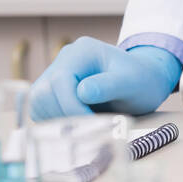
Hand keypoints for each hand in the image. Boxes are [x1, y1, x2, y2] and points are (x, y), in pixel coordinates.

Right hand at [30, 39, 181, 119]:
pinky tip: (77, 127)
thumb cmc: (140, 80)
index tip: (91, 124)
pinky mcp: (54, 92)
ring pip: (38, 103)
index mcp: (82, 51)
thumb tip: (82, 92)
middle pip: (43, 92)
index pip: (60, 81)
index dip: (71, 108)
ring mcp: (57, 74)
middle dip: (63, 116)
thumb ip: (108, 85)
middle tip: (87, 130)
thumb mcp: (131, 82)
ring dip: (57, 122)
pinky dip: (55, 123)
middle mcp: (64, 60)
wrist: (144, 81)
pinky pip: (42, 111)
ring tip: (84, 128)